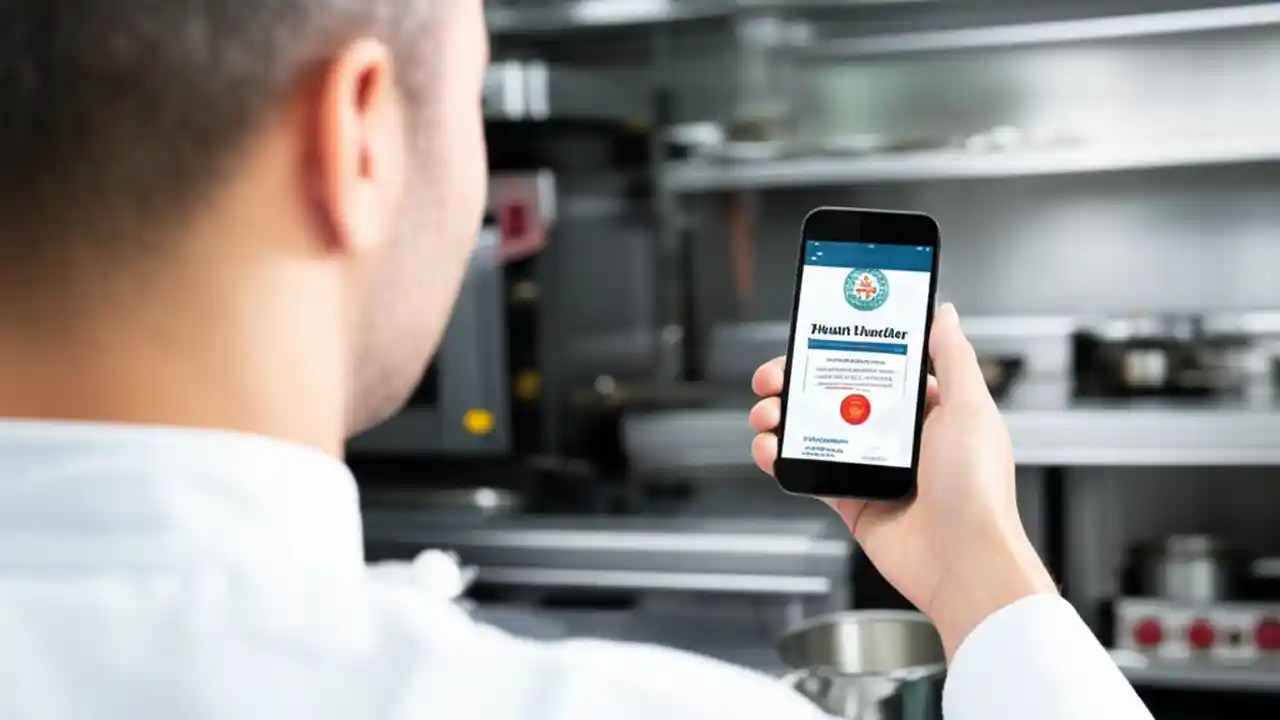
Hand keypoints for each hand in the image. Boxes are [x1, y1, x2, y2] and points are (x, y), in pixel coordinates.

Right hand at [749, 303, 1056, 658]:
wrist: (963, 562)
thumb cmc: (977, 489)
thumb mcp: (969, 407)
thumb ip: (952, 357)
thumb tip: (945, 313)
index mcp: (930, 411)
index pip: (877, 368)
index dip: (840, 352)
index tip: (812, 339)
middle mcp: (899, 438)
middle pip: (835, 397)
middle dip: (797, 384)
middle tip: (772, 379)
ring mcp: (873, 469)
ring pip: (815, 432)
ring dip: (783, 419)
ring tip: (765, 415)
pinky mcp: (852, 501)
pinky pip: (809, 473)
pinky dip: (782, 459)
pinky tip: (769, 449)